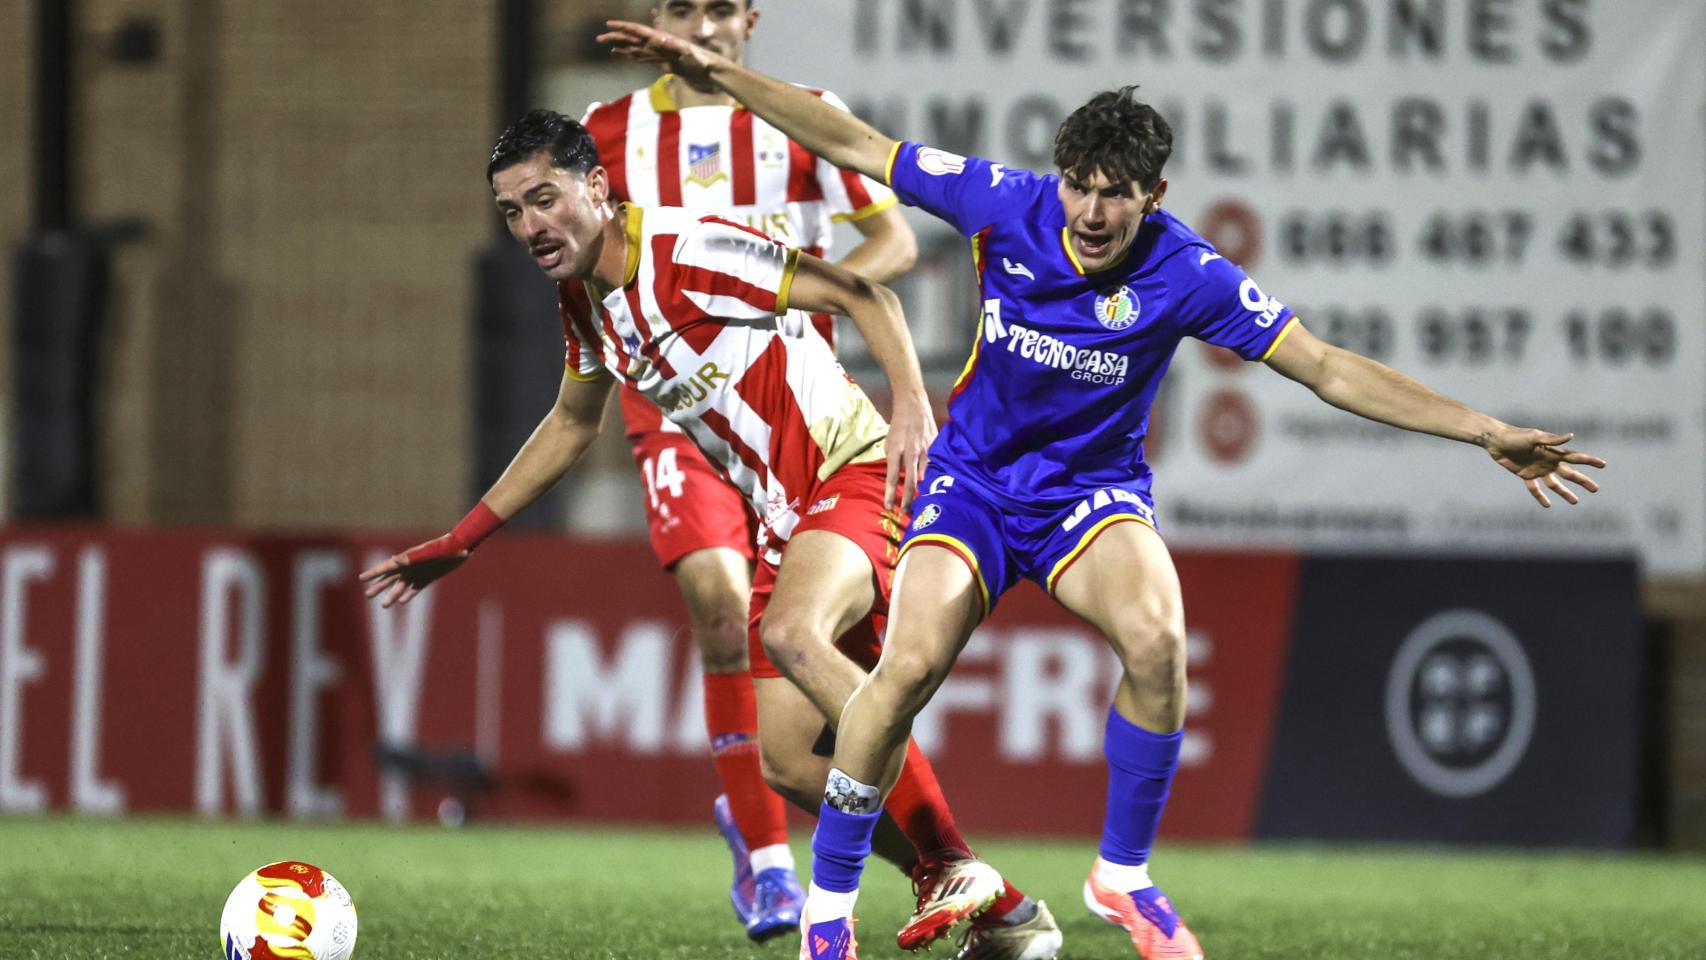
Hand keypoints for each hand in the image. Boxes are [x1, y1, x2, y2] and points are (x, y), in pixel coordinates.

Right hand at [359, 535, 468, 606]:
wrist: (460, 547)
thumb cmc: (444, 548)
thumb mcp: (429, 553)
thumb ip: (413, 557)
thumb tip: (396, 560)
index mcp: (407, 559)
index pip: (387, 566)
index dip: (374, 573)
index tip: (361, 578)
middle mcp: (410, 566)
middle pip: (390, 578)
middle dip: (379, 586)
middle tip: (368, 595)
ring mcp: (419, 573)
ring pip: (401, 586)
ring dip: (393, 595)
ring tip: (384, 605)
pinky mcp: (428, 578)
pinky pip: (416, 589)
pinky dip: (409, 595)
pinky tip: (403, 602)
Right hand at [598, 20, 727, 86]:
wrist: (712, 71)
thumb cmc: (705, 63)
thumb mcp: (691, 55)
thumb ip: (677, 47)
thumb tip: (659, 39)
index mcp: (663, 40)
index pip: (639, 32)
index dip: (624, 28)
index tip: (609, 25)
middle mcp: (660, 44)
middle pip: (633, 39)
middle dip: (616, 37)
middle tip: (598, 38)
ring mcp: (661, 53)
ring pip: (636, 47)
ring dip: (621, 46)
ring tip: (606, 45)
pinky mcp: (664, 62)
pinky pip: (644, 58)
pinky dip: (632, 56)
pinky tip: (624, 55)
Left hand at [885, 392, 936, 510]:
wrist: (913, 404)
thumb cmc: (898, 425)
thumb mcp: (889, 442)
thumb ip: (893, 460)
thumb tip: (897, 478)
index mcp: (896, 450)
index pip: (892, 477)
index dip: (890, 494)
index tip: (888, 507)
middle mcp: (911, 451)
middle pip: (909, 481)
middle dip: (907, 499)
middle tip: (905, 512)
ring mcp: (925, 449)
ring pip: (924, 475)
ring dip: (921, 490)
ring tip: (920, 503)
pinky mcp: (935, 446)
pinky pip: (934, 464)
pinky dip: (932, 475)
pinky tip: (934, 485)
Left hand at [1483, 428, 1605, 507]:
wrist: (1497, 441)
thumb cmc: (1516, 436)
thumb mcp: (1534, 437)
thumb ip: (1552, 439)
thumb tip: (1571, 436)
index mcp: (1553, 452)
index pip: (1575, 457)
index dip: (1589, 461)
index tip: (1603, 465)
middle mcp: (1548, 461)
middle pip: (1569, 474)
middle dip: (1582, 481)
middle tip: (1595, 489)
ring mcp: (1538, 469)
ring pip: (1555, 484)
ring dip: (1565, 492)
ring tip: (1575, 501)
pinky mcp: (1525, 475)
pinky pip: (1535, 489)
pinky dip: (1540, 496)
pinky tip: (1547, 505)